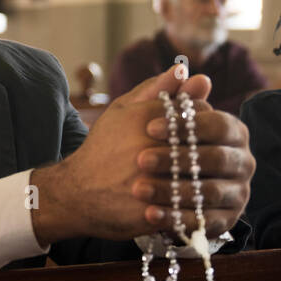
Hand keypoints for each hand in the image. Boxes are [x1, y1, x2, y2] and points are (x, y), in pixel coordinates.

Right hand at [30, 67, 252, 244]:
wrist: (75, 193)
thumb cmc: (103, 147)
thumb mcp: (123, 111)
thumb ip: (156, 89)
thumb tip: (183, 69)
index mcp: (148, 120)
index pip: (201, 113)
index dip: (202, 121)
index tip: (194, 130)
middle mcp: (152, 149)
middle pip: (204, 144)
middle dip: (204, 149)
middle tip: (195, 155)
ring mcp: (154, 182)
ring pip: (201, 177)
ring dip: (203, 177)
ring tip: (194, 177)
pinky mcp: (154, 211)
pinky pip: (189, 206)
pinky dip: (194, 203)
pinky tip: (188, 199)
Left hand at [131, 78, 253, 237]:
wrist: (138, 187)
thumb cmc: (148, 144)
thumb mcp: (149, 117)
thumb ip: (168, 96)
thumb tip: (184, 70)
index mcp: (232, 131)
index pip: (219, 124)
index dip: (186, 125)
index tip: (150, 127)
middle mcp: (242, 161)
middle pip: (217, 159)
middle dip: (177, 159)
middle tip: (141, 160)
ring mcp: (238, 192)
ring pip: (209, 193)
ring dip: (173, 191)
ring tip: (138, 189)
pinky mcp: (227, 220)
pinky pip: (205, 222)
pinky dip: (177, 219)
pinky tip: (149, 214)